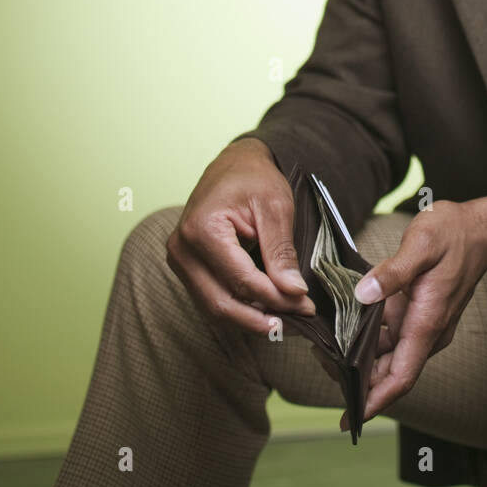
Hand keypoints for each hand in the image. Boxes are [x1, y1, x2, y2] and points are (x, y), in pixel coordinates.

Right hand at [165, 138, 315, 335]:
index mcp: (201, 229)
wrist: (234, 165)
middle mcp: (182, 249)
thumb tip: (293, 291)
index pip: (241, 280)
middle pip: (221, 303)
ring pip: (214, 308)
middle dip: (261, 317)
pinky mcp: (188, 267)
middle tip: (297, 321)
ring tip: (285, 318)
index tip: (305, 305)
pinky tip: (266, 308)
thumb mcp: (276, 207)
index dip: (275, 298)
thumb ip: (281, 251)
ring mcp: (180, 260)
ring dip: (250, 318)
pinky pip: (212, 298)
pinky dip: (240, 307)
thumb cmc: (254, 178)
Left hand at [341, 194, 486, 428]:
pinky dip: (367, 336)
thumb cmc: (454, 234)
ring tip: (324, 344)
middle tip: (319, 361)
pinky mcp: (418, 313)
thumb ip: (394, 271)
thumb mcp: (422, 244)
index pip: (402, 376)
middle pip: (389, 371)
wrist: (481, 230)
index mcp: (428, 322)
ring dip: (359, 356)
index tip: (352, 419)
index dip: (376, 401)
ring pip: (387, 354)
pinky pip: (390, 334)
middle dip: (357, 378)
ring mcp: (423, 323)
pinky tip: (344, 324)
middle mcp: (426, 330)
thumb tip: (363, 294)